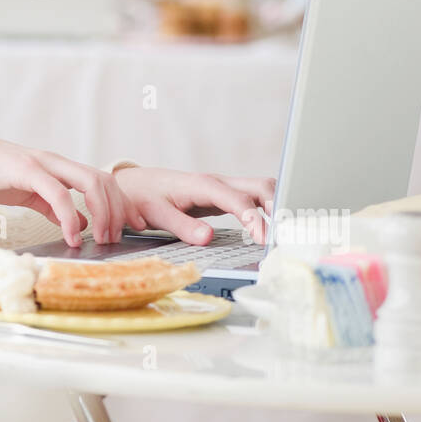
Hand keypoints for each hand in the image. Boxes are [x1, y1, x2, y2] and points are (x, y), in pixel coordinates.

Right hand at [0, 133, 146, 247]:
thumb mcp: (30, 194)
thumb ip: (53, 207)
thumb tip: (79, 224)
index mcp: (59, 167)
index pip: (103, 181)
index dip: (122, 202)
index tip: (134, 224)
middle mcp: (57, 162)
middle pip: (104, 180)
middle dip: (118, 210)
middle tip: (118, 237)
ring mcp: (44, 164)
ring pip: (90, 182)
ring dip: (102, 213)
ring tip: (101, 238)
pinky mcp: (27, 170)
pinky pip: (58, 194)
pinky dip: (71, 217)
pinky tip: (72, 236)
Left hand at [113, 166, 275, 245]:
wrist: (133, 186)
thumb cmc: (143, 197)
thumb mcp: (157, 214)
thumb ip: (182, 226)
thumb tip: (207, 238)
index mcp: (202, 185)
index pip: (237, 199)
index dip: (254, 218)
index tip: (264, 239)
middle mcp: (217, 182)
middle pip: (260, 186)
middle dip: (278, 206)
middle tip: (286, 234)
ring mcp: (222, 187)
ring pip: (261, 189)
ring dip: (277, 206)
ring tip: (287, 232)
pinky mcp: (223, 196)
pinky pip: (252, 199)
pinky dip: (267, 210)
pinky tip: (272, 228)